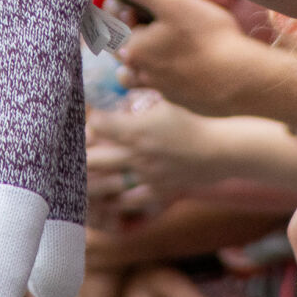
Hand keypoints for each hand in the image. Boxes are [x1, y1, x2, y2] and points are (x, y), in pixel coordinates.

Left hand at [86, 99, 217, 210]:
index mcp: (138, 128)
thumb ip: (136, 103)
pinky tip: (106, 197)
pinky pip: (127, 201)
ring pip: (106, 183)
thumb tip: (116, 95)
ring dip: (91, 181)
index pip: (98, 124)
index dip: (90, 123)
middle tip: (78, 152)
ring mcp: (146, 176)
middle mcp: (138, 154)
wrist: (218, 150)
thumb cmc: (189, 124)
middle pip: (94, 158)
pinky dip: (114, 200)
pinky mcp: (156, 192)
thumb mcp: (161, 105)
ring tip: (82, 178)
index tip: (91, 123)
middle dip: (82, 155)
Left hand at [104, 0, 278, 115]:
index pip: (110, 24)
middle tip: (141, 16)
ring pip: (135, 75)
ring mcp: (162, 90)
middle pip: (120, 50)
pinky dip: (165, 76)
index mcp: (132, 48)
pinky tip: (184, 66)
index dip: (119, 6)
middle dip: (126, 32)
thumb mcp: (172, 2)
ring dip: (138, 61)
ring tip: (157, 46)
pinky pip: (163, 87)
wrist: (242, 81)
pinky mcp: (183, 100)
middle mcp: (141, 73)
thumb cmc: (208, 38)